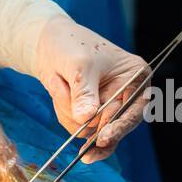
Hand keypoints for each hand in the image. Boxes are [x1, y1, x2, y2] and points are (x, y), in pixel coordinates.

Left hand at [32, 15, 150, 163]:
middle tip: (72, 121)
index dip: (120, 126)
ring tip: (60, 83)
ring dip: (69, 111)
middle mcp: (126, 94)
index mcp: (135, 76)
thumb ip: (84, 93)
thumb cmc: (70, 44)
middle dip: (86, 118)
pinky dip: (63, 113)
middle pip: (113, 126)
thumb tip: (87, 119)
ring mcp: (107, 107)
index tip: (102, 139)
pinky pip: (77, 129)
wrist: (46, 42)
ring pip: (91, 130)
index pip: (135, 109)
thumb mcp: (78, 65)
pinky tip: (59, 89)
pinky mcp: (90, 115)